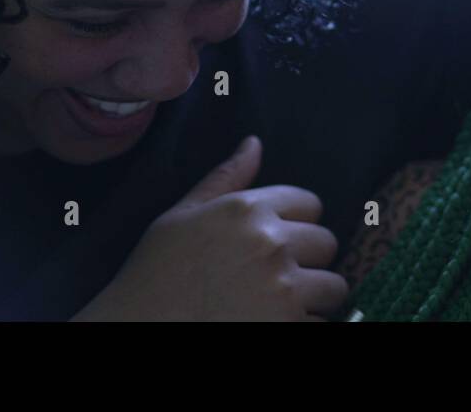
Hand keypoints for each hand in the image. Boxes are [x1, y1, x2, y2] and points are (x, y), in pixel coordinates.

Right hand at [72, 135, 348, 320]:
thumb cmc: (154, 274)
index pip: (309, 203)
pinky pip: (324, 323)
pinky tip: (276, 323)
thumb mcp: (181, 216)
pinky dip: (306, 325)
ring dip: (315, 298)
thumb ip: (225, 179)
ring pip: (334, 286)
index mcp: (247, 209)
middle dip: (309, 260)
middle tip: (279, 278)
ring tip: (282, 305)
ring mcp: (284, 288)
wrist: (136, 327)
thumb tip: (254, 143)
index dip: (297, 223)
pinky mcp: (289, 325)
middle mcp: (272, 242)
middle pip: (327, 243)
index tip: (280, 243)